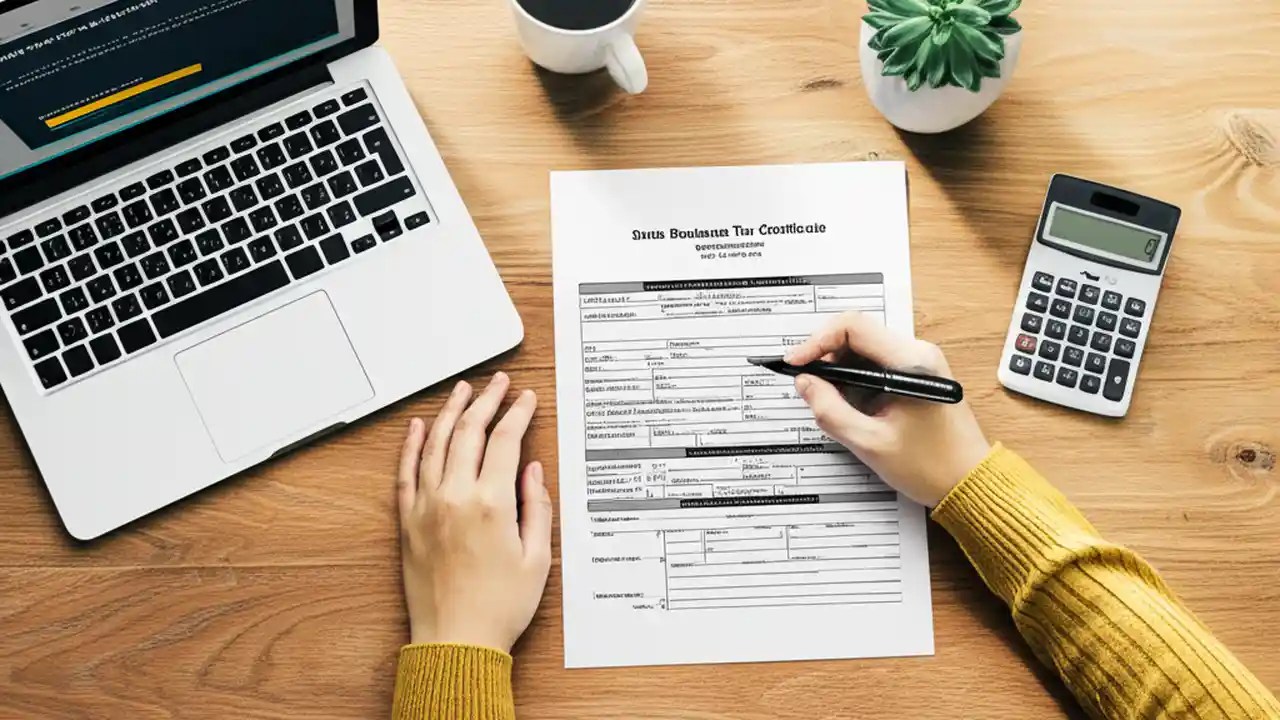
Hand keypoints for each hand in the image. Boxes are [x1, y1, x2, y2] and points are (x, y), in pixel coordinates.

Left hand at [396, 373, 552, 651]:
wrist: (456, 641)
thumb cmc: (499, 607)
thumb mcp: (537, 557)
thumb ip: (537, 507)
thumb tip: (533, 471)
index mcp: (491, 503)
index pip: (505, 440)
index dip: (518, 413)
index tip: (526, 399)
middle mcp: (455, 497)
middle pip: (469, 432)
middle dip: (486, 401)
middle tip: (499, 384)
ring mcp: (427, 507)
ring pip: (434, 443)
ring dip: (449, 412)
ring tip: (463, 391)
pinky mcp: (408, 522)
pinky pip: (405, 472)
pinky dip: (411, 445)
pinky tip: (417, 426)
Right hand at [787, 312, 991, 506]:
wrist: (969, 482)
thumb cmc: (932, 466)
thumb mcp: (870, 443)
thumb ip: (830, 411)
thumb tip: (805, 384)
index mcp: (912, 362)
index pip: (854, 327)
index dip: (817, 341)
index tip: (796, 363)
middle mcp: (918, 354)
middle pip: (857, 334)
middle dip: (824, 356)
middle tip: (805, 384)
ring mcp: (919, 363)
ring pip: (864, 350)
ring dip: (838, 369)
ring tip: (825, 400)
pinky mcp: (916, 376)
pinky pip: (875, 365)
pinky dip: (853, 379)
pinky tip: (846, 403)